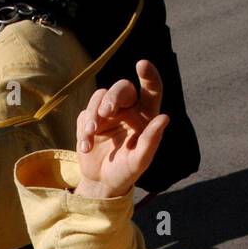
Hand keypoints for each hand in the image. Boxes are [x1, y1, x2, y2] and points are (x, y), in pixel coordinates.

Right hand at [74, 59, 168, 198]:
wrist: (101, 183)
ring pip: (99, 97)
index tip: (142, 64)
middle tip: (105, 112)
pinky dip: (83, 130)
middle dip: (111, 98)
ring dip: (93, 114)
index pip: (151, 89)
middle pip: (121, 89)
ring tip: (89, 134)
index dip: (149, 75)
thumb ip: (151, 140)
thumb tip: (165, 118)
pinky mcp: (89, 120)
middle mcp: (127, 109)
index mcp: (145, 115)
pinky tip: (85, 147)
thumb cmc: (126, 172)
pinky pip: (84, 115)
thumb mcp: (139, 161)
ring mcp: (107, 114)